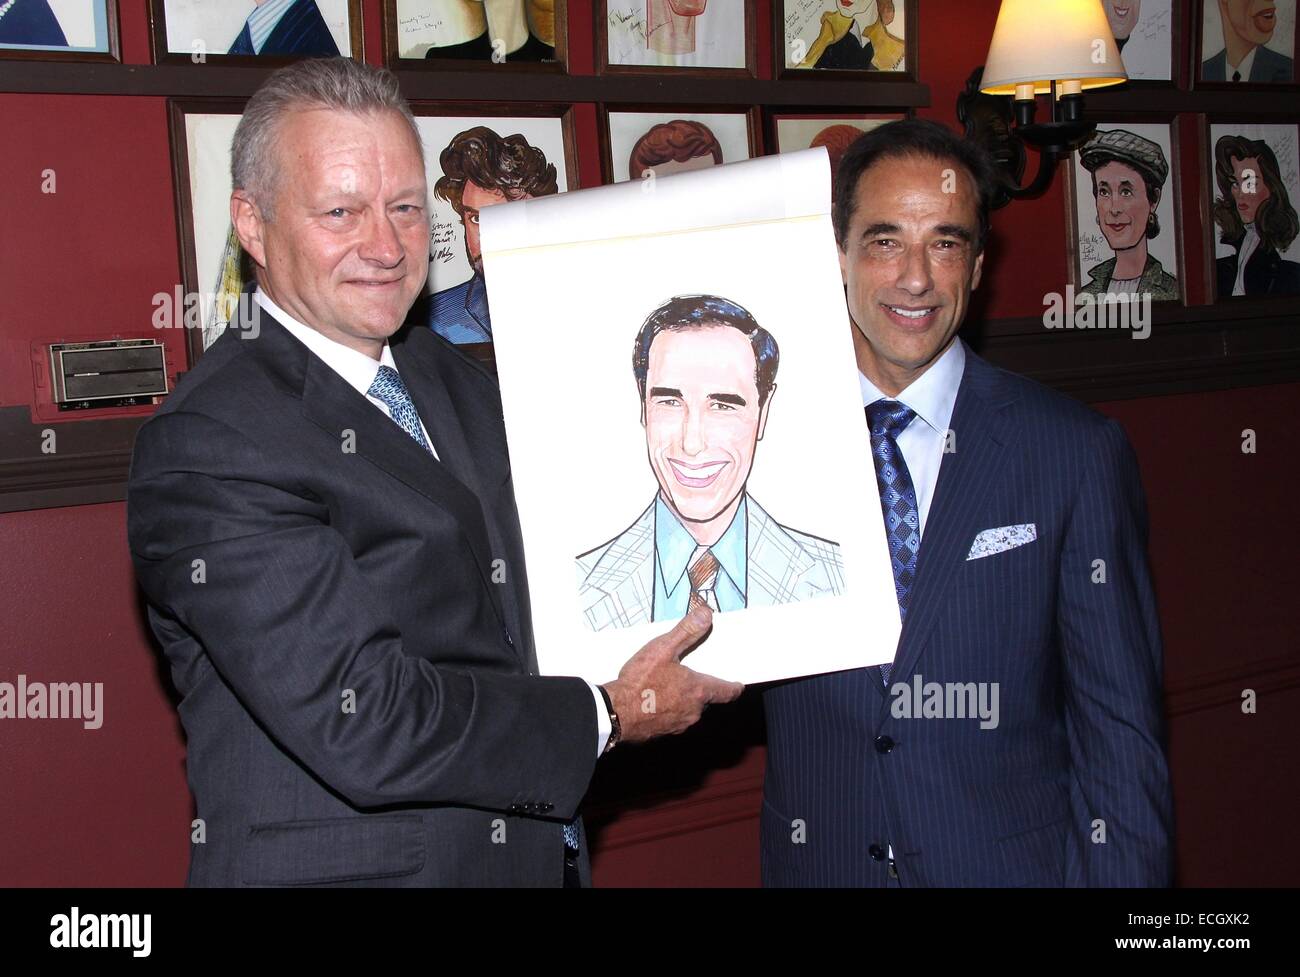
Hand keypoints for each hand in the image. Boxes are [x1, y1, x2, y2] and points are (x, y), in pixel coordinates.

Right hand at [601, 604, 743, 743]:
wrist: (616, 712)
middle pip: (705, 699)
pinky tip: (652, 700)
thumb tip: (706, 615)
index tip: (738, 686)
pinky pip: (672, 719)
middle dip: (699, 688)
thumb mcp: (662, 648)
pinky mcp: (663, 732)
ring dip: (682, 699)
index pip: (726, 691)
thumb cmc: (640, 681)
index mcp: (698, 690)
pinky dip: (667, 709)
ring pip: (688, 709)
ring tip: (666, 685)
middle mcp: (693, 711)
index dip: (733, 688)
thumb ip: (686, 632)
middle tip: (688, 675)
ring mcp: (679, 724)